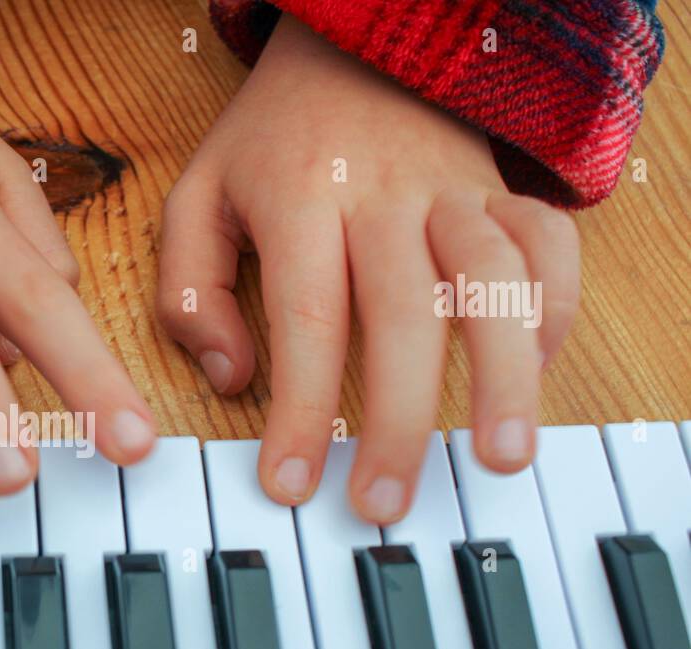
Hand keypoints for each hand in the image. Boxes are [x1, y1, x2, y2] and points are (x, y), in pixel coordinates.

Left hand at [156, 14, 578, 522]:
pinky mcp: (500, 192)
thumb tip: (232, 380)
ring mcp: (452, 193)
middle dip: (396, 422)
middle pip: (403, 318)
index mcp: (301, 200)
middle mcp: (383, 198)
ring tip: (501, 456)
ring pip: (493, 281)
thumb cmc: (271, 139)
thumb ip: (191, 290)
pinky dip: (553, 310)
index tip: (291, 486)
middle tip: (384, 504)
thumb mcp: (198, 197)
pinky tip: (534, 374)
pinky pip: (548, 248)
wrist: (356, 48)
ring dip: (505, 375)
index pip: (306, 321)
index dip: (301, 413)